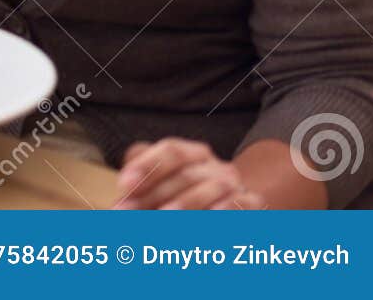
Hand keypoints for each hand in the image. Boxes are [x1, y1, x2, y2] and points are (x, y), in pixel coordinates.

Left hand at [116, 138, 265, 209]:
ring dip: (184, 206)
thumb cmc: (182, 199)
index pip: (172, 151)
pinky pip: (241, 204)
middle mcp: (215, 165)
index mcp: (192, 153)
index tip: (123, 185)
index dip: (147, 166)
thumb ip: (139, 190)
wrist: (231, 209)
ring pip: (213, 188)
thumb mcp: (157, 189)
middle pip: (186, 174)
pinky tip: (203, 221)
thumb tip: (119, 205)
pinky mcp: (252, 204)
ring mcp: (235, 184)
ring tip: (161, 220)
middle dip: (155, 195)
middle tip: (129, 214)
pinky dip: (223, 211)